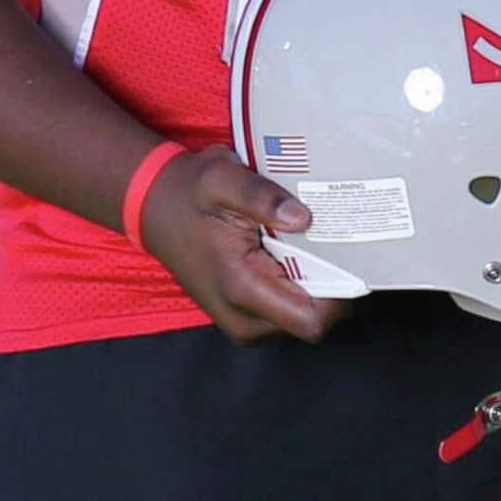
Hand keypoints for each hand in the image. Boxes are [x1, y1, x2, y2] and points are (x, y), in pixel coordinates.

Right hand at [139, 144, 348, 345]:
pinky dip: (295, 289)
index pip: (311, 320)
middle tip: (332, 244)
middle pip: (311, 322)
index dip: (339, 295)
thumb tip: (303, 218)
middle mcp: (241, 318)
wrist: (152, 205)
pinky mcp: (240, 317)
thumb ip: (261, 197)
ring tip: (309, 246)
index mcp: (240, 287)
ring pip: (299, 321)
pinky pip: (283, 314)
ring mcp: (239, 322)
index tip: (347, 257)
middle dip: (328, 288)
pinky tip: (291, 255)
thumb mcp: (222, 178)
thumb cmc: (188, 191)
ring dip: (312, 288)